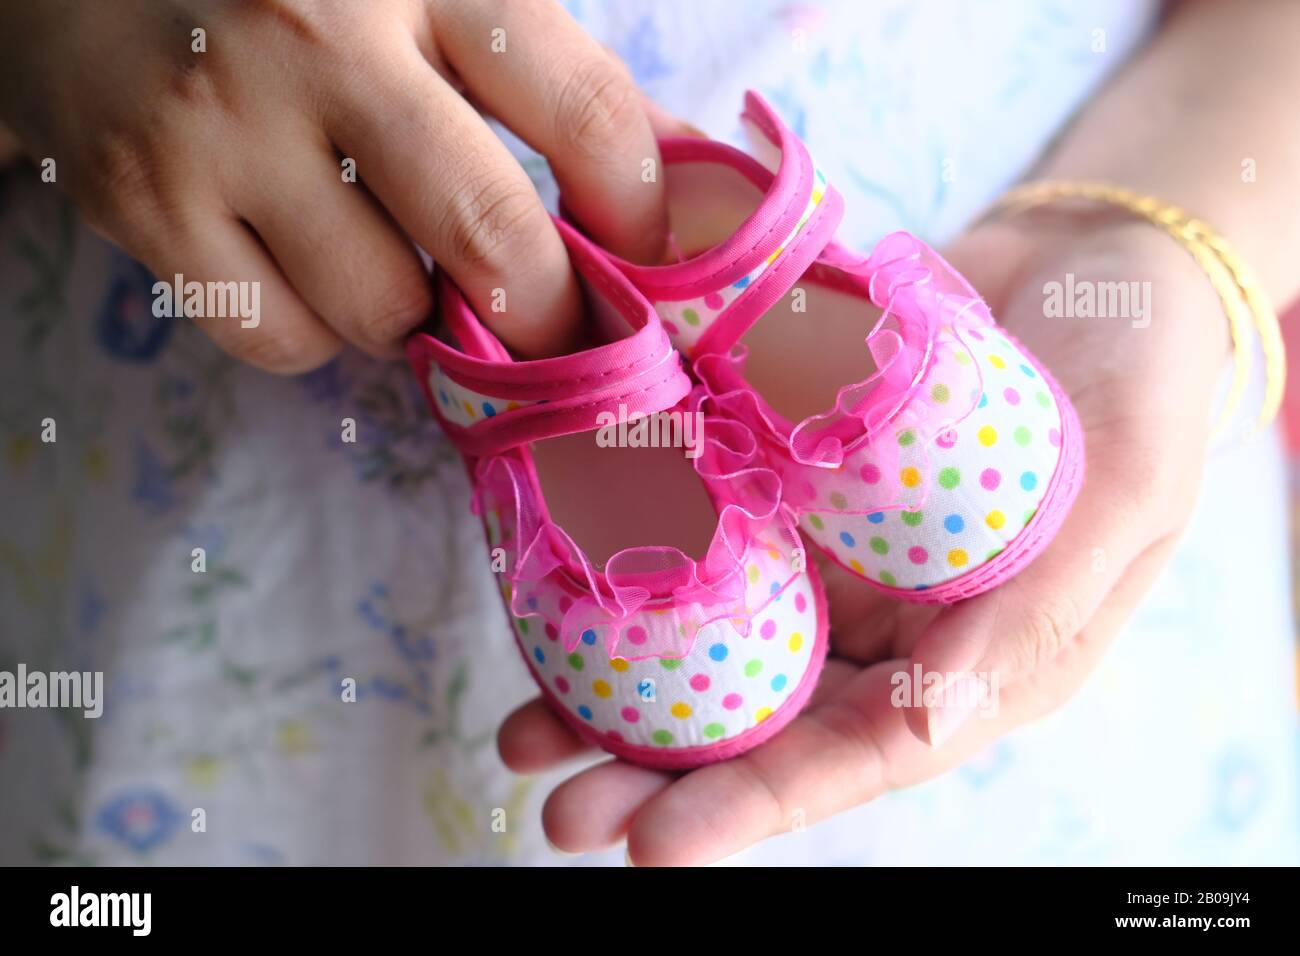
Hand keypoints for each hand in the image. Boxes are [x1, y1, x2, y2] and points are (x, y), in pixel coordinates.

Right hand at [0, 0, 668, 366]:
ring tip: (388, 259)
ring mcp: (223, 122)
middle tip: (551, 330)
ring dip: (412, 315)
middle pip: (491, 238)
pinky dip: (316, 333)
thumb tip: (681, 167)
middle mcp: (323, 34)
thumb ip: (550, 72)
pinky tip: (301, 268)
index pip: (587, 115)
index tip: (641, 264)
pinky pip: (284, 340)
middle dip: (544, 317)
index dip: (639, 218)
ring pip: (383, 307)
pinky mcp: (144, 201)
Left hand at [497, 216, 1230, 864]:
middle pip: (764, 717)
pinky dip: (630, 565)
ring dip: (618, 687)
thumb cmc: (1142, 384)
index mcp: (974, 663)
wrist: (1093, 263)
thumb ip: (1030, 616)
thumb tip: (924, 727)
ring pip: (714, 639)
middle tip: (559, 808)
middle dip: (659, 771)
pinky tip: (552, 591)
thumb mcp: (1127, 497)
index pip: (856, 757)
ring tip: (525, 736)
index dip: (754, 807)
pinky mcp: (787, 481)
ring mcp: (830, 554)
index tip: (652, 848)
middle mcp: (886, 625)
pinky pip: (702, 531)